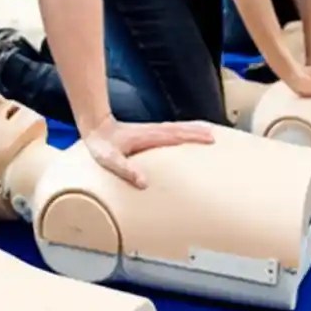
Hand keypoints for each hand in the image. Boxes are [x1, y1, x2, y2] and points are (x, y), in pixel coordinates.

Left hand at [81, 117, 214, 188]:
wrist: (95, 127)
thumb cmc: (102, 145)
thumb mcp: (110, 160)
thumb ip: (125, 170)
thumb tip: (144, 183)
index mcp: (148, 137)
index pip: (175, 135)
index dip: (192, 137)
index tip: (209, 138)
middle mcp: (153, 131)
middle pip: (180, 130)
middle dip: (198, 132)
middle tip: (216, 136)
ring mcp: (152, 130)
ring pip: (177, 128)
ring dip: (193, 129)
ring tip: (210, 132)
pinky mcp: (149, 133)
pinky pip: (171, 131)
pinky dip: (183, 130)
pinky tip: (187, 134)